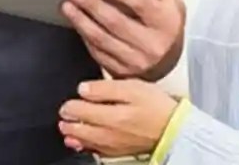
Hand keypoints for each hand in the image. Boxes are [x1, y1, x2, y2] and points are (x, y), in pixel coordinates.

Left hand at [58, 79, 178, 157]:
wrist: (174, 127)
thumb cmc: (156, 106)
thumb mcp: (134, 87)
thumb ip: (106, 88)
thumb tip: (83, 89)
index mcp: (111, 116)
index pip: (80, 111)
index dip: (70, 105)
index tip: (68, 102)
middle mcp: (108, 134)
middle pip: (79, 129)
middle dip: (68, 121)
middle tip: (64, 114)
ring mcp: (112, 146)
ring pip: (84, 142)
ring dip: (73, 135)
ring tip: (66, 129)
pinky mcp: (117, 152)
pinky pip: (95, 152)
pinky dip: (85, 147)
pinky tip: (81, 143)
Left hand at [63, 0, 184, 78]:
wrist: (167, 60)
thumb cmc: (166, 23)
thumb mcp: (172, 1)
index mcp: (166, 21)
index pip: (142, 3)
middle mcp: (152, 43)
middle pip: (117, 22)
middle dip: (93, 4)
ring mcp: (135, 60)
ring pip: (103, 39)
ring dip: (82, 20)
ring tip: (68, 4)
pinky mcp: (120, 71)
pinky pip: (97, 52)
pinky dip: (84, 36)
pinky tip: (75, 21)